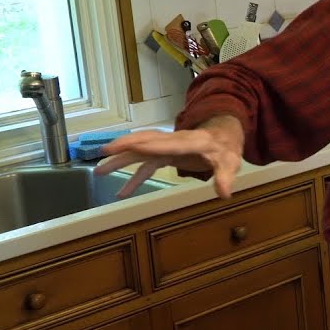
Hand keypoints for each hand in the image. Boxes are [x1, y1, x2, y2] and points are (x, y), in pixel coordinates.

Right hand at [94, 115, 244, 198]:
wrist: (223, 135)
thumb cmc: (226, 148)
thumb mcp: (231, 162)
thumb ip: (225, 177)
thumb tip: (224, 194)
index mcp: (191, 142)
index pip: (169, 143)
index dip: (150, 144)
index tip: (130, 146)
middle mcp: (174, 142)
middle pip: (146, 141)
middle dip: (125, 146)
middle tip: (103, 153)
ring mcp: (167, 147)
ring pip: (140, 151)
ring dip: (120, 160)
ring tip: (99, 171)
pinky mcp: (164, 154)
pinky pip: (145, 164)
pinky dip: (133, 177)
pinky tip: (122, 193)